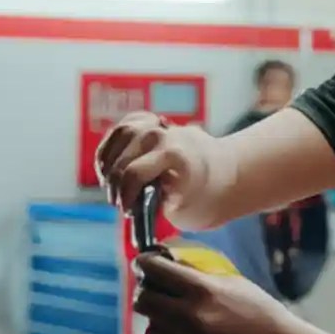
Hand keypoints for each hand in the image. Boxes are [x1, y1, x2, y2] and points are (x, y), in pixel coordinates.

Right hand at [94, 112, 226, 227]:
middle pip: (121, 159)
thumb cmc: (205, 196)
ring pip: (118, 136)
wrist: (226, 172)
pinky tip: (113, 164)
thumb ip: (152, 203)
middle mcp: (163, 134)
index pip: (133, 173)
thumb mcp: (181, 210)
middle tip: (120, 202)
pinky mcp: (149, 121)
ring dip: (108, 163)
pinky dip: (112, 145)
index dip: (125, 197)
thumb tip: (128, 199)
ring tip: (113, 184)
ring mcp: (156, 124)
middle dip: (115, 186)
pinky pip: (121, 129)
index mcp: (174, 154)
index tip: (128, 211)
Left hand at [133, 254, 298, 333]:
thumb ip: (197, 272)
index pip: (154, 269)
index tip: (145, 263)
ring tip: (172, 316)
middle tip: (157, 290)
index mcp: (201, 288)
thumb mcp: (229, 279)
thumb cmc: (256, 307)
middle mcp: (189, 314)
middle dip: (146, 291)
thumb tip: (169, 262)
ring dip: (156, 320)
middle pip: (143, 300)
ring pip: (149, 328)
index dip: (145, 262)